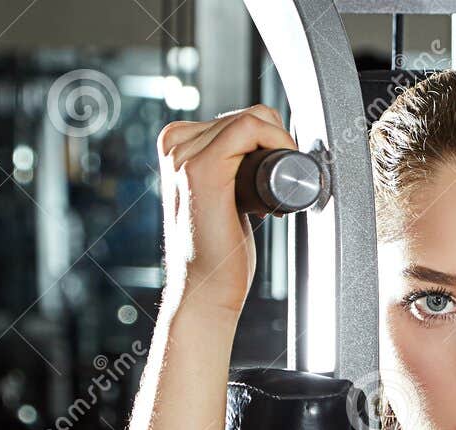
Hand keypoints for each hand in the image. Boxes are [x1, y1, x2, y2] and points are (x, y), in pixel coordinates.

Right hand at [157, 104, 297, 320]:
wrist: (206, 289)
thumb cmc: (217, 252)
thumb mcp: (219, 197)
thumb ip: (226, 171)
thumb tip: (261, 152)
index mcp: (177, 148)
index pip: (237, 117)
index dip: (270, 140)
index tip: (279, 175)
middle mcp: (176, 146)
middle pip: (248, 115)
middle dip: (276, 146)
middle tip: (279, 189)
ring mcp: (184, 156)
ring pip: (252, 119)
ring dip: (278, 148)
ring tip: (271, 194)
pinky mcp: (201, 169)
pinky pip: (249, 128)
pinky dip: (277, 142)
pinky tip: (280, 173)